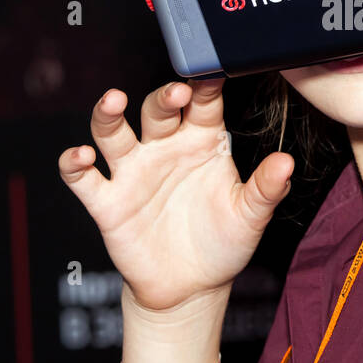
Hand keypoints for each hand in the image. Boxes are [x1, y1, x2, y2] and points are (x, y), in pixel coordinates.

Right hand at [58, 81, 293, 315]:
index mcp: (202, 142)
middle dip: (164, 97)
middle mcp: (165, 149)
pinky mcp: (108, 202)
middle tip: (176, 92)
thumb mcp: (250, 217)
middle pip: (157, 111)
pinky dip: (75, 163)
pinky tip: (82, 156)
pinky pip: (84, 178)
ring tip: (113, 100)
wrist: (191, 289)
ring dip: (108, 114)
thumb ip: (266, 189)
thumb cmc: (223, 243)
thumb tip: (287, 163)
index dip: (205, 87)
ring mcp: (134, 173)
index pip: (203, 105)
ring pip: (113, 132)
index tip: (212, 73)